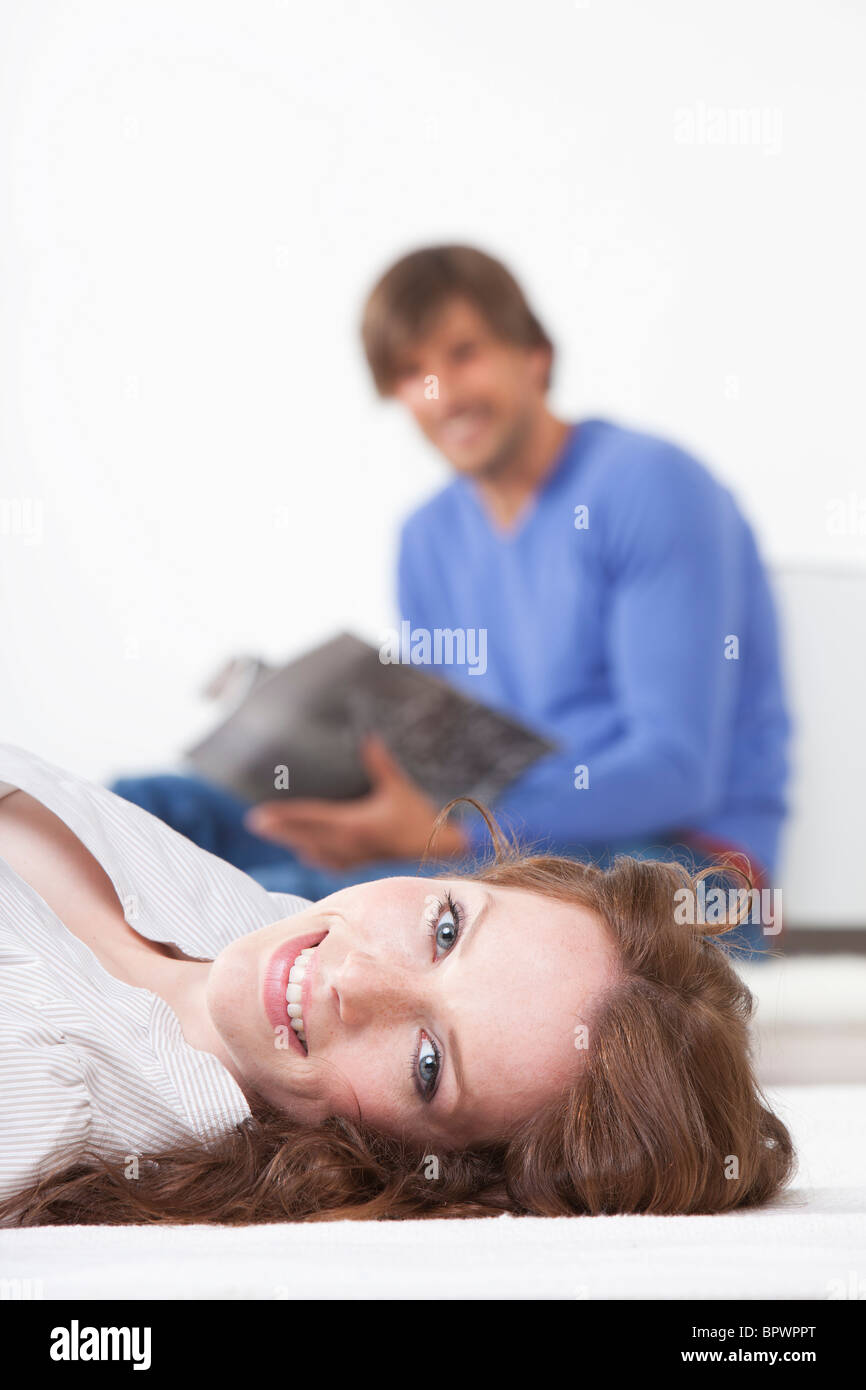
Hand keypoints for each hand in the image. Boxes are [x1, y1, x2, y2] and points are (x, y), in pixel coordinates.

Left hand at [244, 734, 468, 869]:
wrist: (438, 848)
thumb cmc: (418, 816)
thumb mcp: (399, 787)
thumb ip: (380, 763)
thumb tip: (369, 738)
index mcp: (353, 825)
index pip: (310, 819)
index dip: (284, 816)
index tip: (261, 814)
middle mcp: (348, 844)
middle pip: (304, 836)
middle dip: (279, 829)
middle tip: (255, 823)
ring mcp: (353, 856)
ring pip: (313, 851)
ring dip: (292, 841)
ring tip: (273, 834)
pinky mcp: (361, 862)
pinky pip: (330, 862)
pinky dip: (315, 856)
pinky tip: (306, 853)